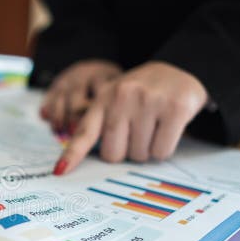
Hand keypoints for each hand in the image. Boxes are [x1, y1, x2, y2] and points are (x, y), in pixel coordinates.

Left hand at [53, 61, 207, 173]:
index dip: (72, 154)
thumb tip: (86, 161)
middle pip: (114, 155)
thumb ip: (101, 123)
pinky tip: (167, 129)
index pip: (84, 132)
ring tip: (153, 127)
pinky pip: (161, 151)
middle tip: (136, 133)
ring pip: (139, 155)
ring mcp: (149, 101)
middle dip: (125, 152)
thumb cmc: (142, 94)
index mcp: (104, 98)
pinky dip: (163, 149)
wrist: (179, 70)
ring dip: (147, 150)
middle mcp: (123, 97)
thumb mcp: (116, 99)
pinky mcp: (174, 109)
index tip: (60, 171)